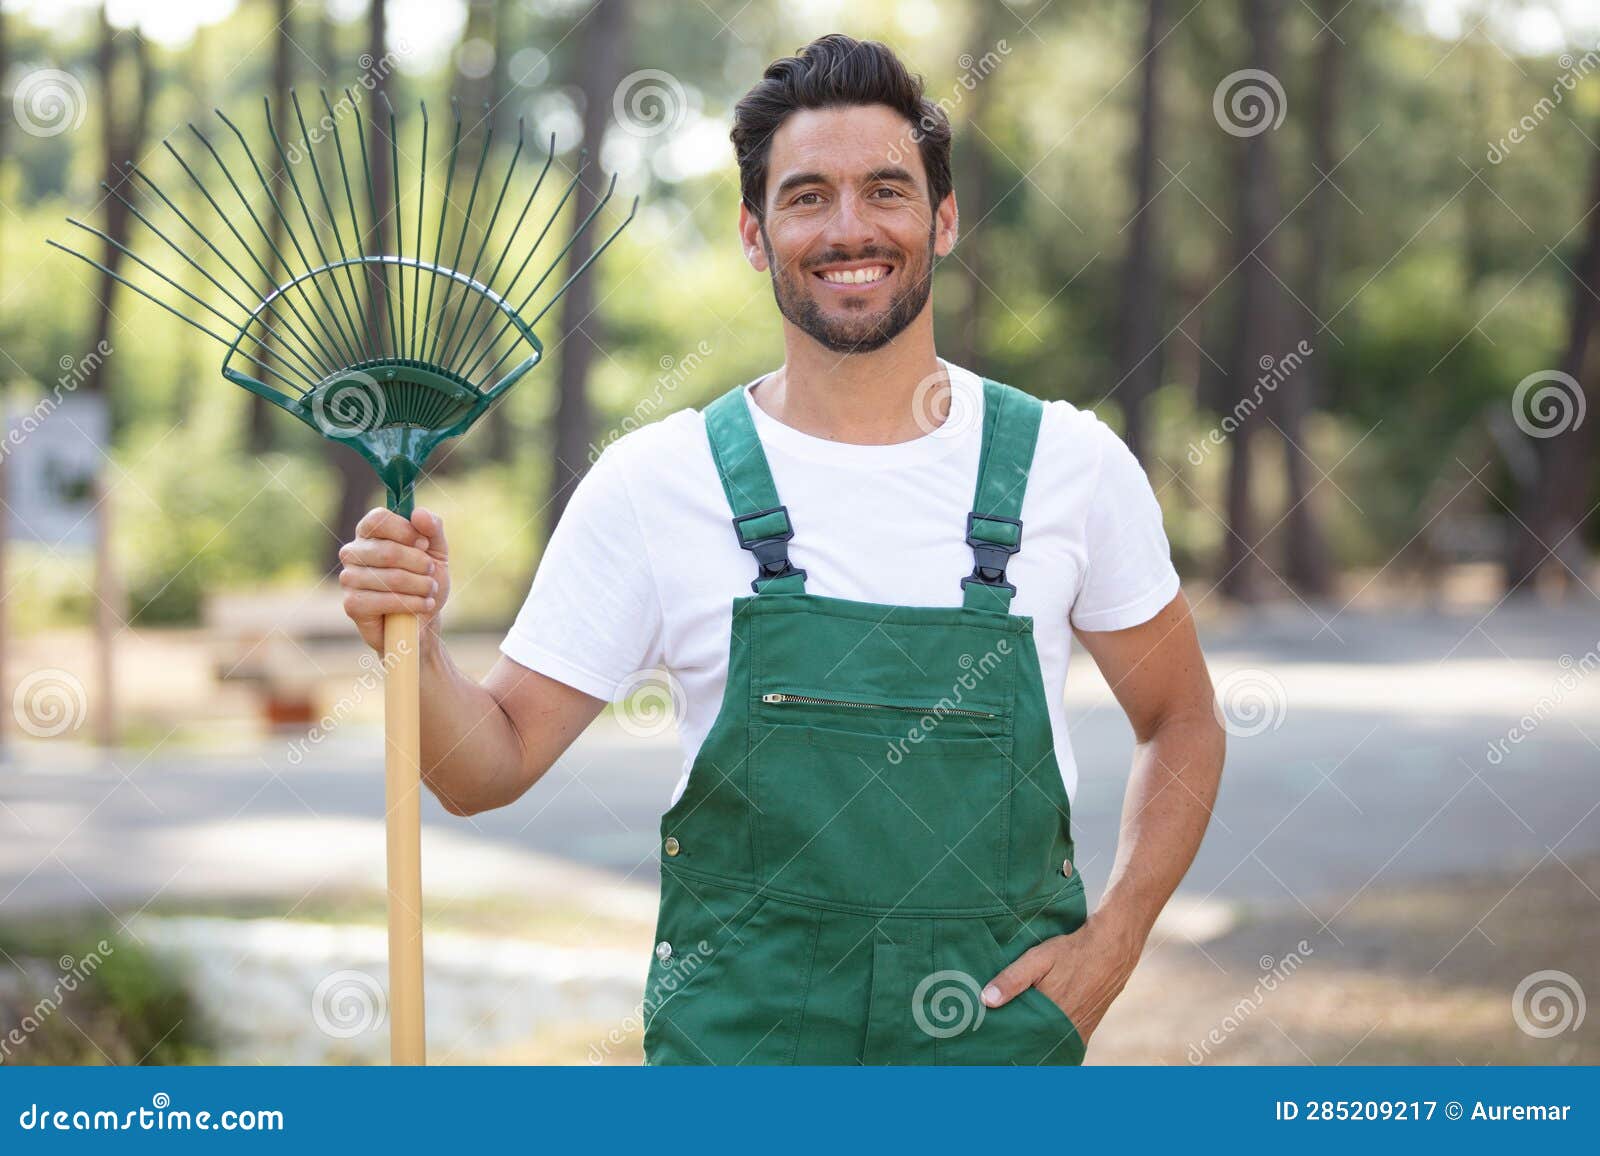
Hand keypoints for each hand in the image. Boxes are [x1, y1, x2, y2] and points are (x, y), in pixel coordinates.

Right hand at [338, 506, 449, 651]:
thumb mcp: (437, 551)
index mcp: (370, 533)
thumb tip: (418, 513)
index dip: (406, 531)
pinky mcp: (352, 604)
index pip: (379, 519)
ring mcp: (349, 579)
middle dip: (419, 564)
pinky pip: (383, 600)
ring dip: (419, 586)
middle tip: (432, 574)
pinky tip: (422, 605)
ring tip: (429, 591)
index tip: (425, 544)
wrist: (423, 620)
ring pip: (390, 577)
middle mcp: (353, 552)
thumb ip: (432, 528)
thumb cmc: (425, 581)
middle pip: (387, 550)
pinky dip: (410, 603)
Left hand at [980, 914, 1140, 1044]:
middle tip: (995, 1046)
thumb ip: (1012, 979)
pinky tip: (1037, 1038)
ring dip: (1033, 1046)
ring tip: (1013, 1043)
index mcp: (1051, 1015)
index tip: (988, 1041)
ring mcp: (1078, 1031)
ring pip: (1049, 1047)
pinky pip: (1064, 1043)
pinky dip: (1050, 1043)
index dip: (1005, 1040)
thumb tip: (986, 1000)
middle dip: (1016, 1047)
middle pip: (1034, 1047)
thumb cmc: (1073, 951)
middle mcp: (1066, 1029)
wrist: (1113, 948)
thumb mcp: (1039, 958)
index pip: (1020, 1039)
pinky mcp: (1087, 1029)